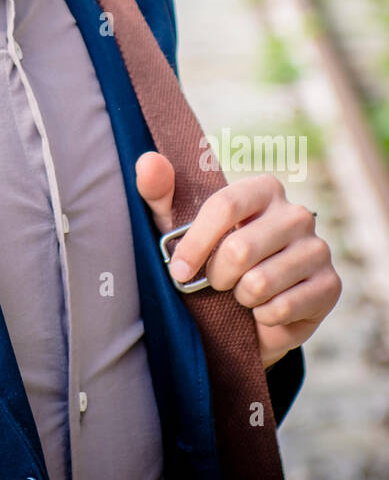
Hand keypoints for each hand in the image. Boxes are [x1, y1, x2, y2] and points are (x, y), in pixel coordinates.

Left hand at [135, 152, 341, 368]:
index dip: (196, 244)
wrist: (249, 311)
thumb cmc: (211, 258)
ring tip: (245, 294)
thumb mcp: (178, 226)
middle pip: (240, 249)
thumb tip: (147, 162)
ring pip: (259, 283)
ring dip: (241, 298)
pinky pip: (280, 309)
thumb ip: (158, 191)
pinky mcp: (331, 286)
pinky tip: (266, 309)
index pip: (224, 207)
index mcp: (263, 189)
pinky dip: (263, 317)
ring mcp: (318, 249)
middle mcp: (297, 214)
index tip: (178, 270)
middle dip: (218, 276)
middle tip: (219, 283)